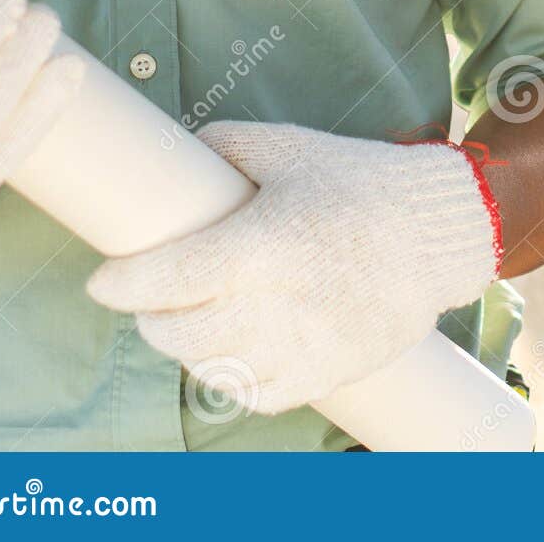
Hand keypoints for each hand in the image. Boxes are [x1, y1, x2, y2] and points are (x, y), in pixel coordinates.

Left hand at [87, 122, 501, 413]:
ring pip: (210, 367)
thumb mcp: (291, 148)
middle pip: (176, 332)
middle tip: (148, 300)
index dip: (120, 284)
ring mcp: (302, 347)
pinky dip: (230, 379)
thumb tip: (181, 154)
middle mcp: (276, 305)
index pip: (162, 279)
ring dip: (186, 348)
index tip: (104, 280)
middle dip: (149, 316)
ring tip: (187, 325)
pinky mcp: (326, 371)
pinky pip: (256, 395)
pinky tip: (229, 355)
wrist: (439, 232)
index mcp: (261, 245)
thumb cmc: (364, 184)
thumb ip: (227, 148)